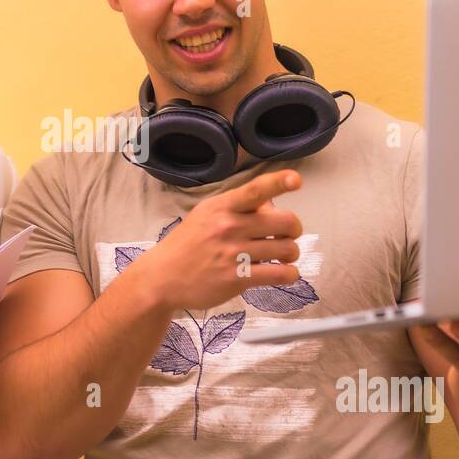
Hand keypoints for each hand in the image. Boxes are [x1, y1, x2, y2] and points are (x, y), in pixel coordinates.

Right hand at [137, 169, 304, 311]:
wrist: (163, 276)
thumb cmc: (189, 243)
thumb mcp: (207, 214)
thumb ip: (239, 207)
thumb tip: (274, 204)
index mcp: (223, 206)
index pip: (255, 190)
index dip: (278, 182)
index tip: (295, 180)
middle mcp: (229, 226)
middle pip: (285, 222)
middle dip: (294, 229)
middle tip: (287, 236)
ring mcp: (234, 253)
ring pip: (287, 249)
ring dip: (291, 254)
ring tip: (283, 257)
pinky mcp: (238, 278)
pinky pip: (280, 274)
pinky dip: (290, 274)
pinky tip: (284, 273)